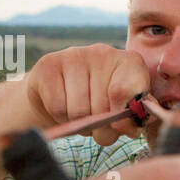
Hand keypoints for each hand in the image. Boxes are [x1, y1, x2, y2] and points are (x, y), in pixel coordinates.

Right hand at [25, 44, 151, 145]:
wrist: (59, 97)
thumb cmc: (100, 107)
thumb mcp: (123, 114)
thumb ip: (131, 120)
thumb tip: (125, 125)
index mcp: (130, 63)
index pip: (128, 90)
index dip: (123, 116)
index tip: (120, 125)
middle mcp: (102, 52)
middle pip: (102, 107)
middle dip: (100, 126)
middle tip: (98, 124)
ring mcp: (74, 55)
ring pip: (78, 111)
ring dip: (80, 124)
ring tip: (82, 117)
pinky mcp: (48, 65)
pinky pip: (57, 107)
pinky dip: (61, 118)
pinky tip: (65, 109)